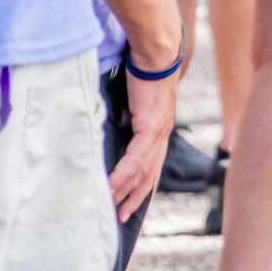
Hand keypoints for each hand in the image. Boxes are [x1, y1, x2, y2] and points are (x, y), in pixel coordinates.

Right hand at [112, 51, 179, 220]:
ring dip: (127, 190)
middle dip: (136, 198)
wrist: (156, 53)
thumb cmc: (142, 72)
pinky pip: (138, 157)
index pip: (152, 166)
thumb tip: (109, 129)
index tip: (129, 204)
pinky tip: (112, 186)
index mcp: (158, 130)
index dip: (142, 186)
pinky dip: (125, 173)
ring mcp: (159, 131)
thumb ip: (124, 118)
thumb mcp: (132, 101)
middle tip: (120, 217)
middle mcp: (162, 134)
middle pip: (151, 175)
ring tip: (112, 207)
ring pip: (144, 170)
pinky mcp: (152, 125)